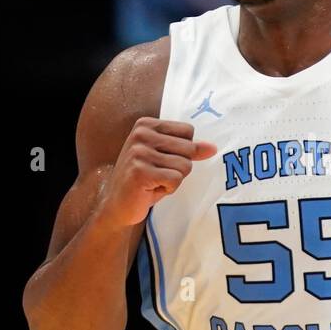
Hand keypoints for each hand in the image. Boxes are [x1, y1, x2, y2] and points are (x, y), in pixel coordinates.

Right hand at [101, 118, 216, 225]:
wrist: (118, 205)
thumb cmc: (145, 180)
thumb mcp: (167, 158)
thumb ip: (189, 149)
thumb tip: (212, 147)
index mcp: (145, 125)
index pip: (188, 131)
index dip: (183, 151)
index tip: (163, 160)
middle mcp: (141, 134)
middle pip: (189, 148)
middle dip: (180, 167)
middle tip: (158, 174)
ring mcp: (139, 153)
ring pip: (184, 165)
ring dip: (174, 180)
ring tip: (154, 181)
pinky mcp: (141, 172)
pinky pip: (176, 179)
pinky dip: (169, 189)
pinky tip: (151, 189)